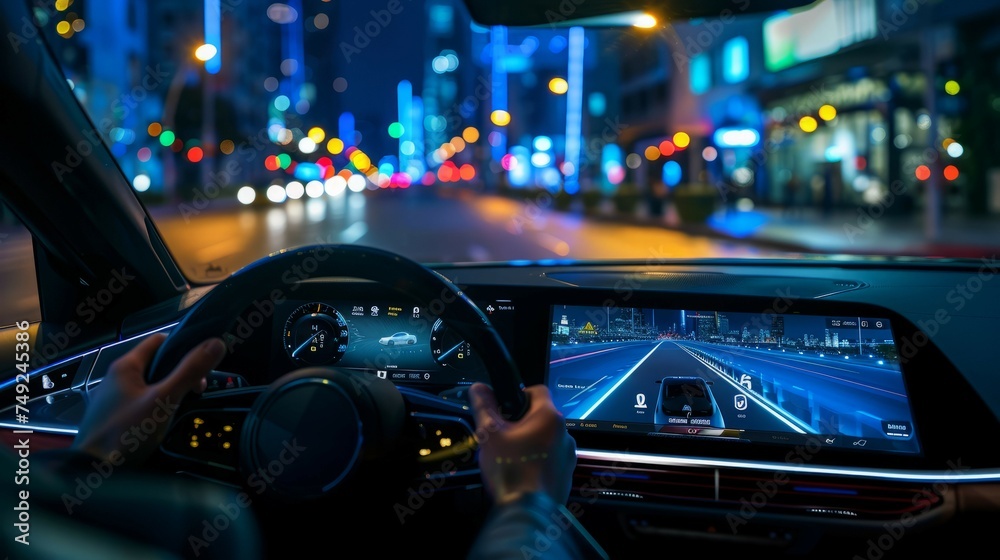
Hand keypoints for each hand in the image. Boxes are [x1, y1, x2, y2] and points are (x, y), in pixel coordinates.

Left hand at [73, 333, 225, 463]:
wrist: (93, 474)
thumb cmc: (124, 434)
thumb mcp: (164, 400)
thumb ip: (190, 371)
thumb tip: (215, 344)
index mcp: (125, 366)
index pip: (159, 340)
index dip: (183, 346)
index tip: (202, 362)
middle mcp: (116, 379)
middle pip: (157, 364)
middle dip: (181, 373)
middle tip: (196, 389)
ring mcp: (113, 399)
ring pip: (150, 385)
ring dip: (170, 392)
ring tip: (182, 407)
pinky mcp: (114, 418)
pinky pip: (142, 403)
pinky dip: (157, 407)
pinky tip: (164, 422)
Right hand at [469, 383, 576, 505]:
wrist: (526, 511)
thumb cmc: (512, 471)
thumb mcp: (490, 433)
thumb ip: (484, 406)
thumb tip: (479, 388)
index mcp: (549, 417)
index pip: (537, 390)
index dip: (519, 394)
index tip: (506, 406)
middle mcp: (564, 434)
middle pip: (541, 417)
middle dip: (521, 423)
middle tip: (503, 435)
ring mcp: (567, 455)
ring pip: (546, 439)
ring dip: (530, 442)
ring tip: (511, 456)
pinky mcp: (566, 473)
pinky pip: (551, 459)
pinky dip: (538, 460)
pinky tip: (522, 471)